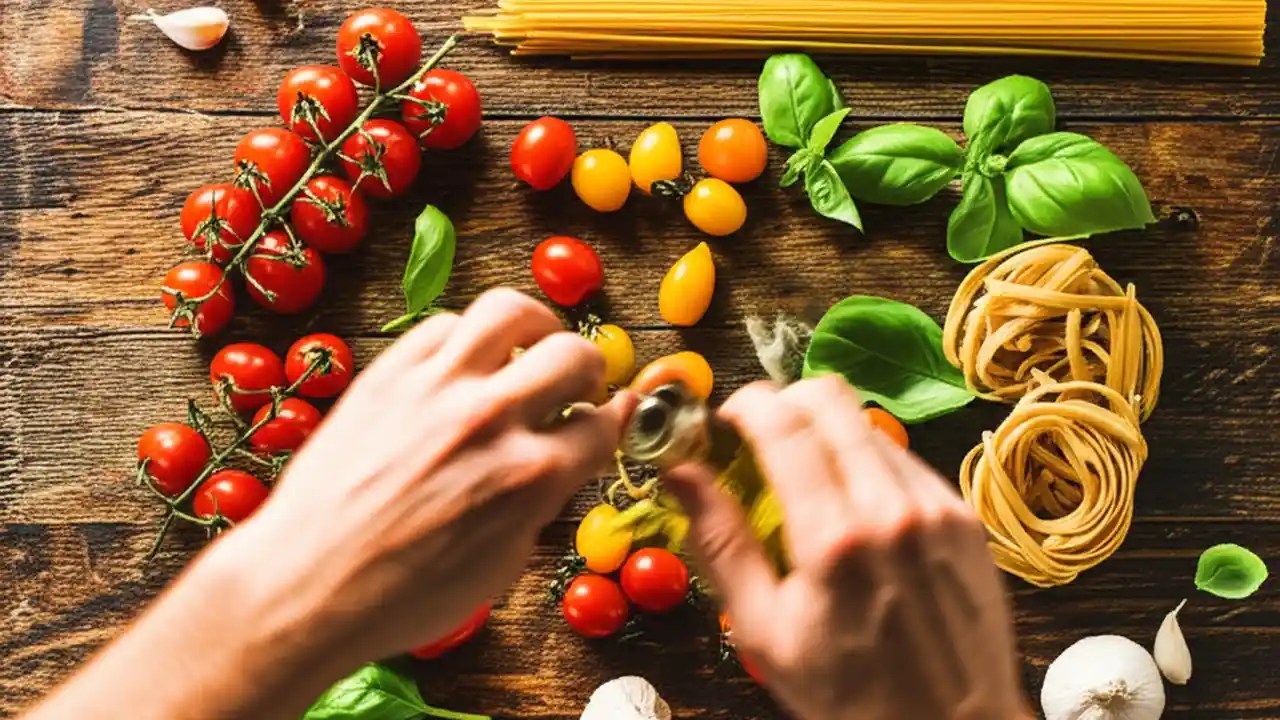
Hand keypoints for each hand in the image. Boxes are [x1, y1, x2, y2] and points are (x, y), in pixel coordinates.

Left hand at [220, 288, 633, 662]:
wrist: (306, 585)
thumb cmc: (401, 598)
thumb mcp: (500, 567)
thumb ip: (539, 506)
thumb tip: (559, 466)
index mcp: (529, 478)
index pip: (601, 426)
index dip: (617, 421)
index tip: (615, 413)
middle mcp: (490, 420)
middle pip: (572, 354)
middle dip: (588, 368)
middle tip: (576, 382)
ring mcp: (435, 387)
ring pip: (509, 311)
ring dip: (535, 325)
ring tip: (531, 345)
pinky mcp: (386, 373)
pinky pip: (441, 325)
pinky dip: (465, 338)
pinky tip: (463, 364)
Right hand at [665, 377, 1027, 719]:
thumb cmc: (848, 694)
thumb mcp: (765, 631)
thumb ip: (721, 543)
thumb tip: (681, 473)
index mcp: (833, 538)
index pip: (783, 425)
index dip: (745, 403)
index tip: (725, 417)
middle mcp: (891, 508)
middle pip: (830, 400)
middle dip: (784, 402)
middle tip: (761, 435)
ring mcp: (937, 507)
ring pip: (869, 425)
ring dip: (828, 433)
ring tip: (808, 479)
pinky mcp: (964, 516)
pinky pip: (906, 460)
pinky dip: (869, 464)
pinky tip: (856, 508)